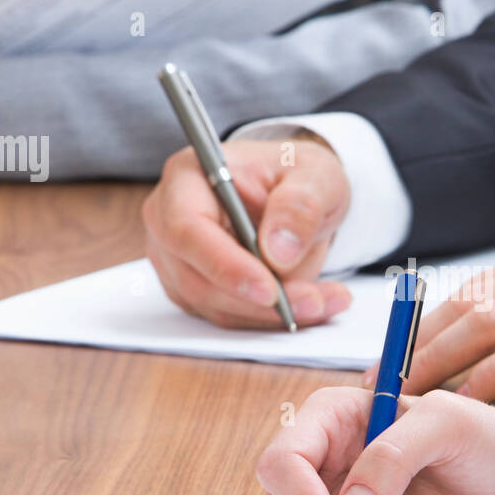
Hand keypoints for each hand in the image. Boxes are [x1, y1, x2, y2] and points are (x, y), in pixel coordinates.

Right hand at [143, 137, 353, 327]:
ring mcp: (177, 260)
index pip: (186, 229)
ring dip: (271, 314)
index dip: (224, 265)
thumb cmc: (296, 175)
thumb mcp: (316, 175)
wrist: (295, 200)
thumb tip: (278, 252)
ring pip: (216, 305)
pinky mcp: (195, 289)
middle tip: (315, 302)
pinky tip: (310, 305)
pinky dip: (270, 319)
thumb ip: (300, 205)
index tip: (269, 290)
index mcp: (189, 176)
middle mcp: (169, 220)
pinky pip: (229, 316)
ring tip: (325, 301)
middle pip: (198, 278)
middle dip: (259, 301)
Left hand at [368, 231, 494, 399]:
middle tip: (384, 383)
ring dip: (439, 363)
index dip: (430, 326)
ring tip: (406, 399)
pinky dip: (487, 378)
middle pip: (471, 300)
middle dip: (419, 345)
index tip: (399, 359)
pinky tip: (459, 404)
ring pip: (488, 322)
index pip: (480, 287)